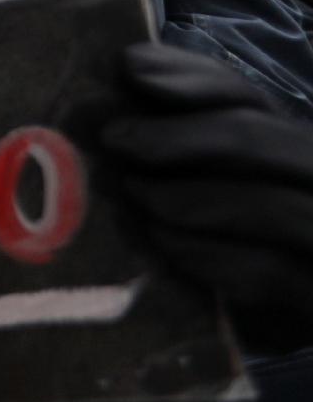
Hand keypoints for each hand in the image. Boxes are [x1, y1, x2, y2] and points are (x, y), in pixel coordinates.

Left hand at [101, 43, 312, 354]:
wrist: (284, 333)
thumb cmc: (226, 248)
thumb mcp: (205, 185)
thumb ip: (180, 140)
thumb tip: (123, 82)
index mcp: (287, 146)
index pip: (242, 95)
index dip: (188, 78)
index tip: (127, 68)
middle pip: (257, 138)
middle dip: (181, 136)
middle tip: (113, 138)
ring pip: (270, 204)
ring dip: (192, 198)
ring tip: (135, 197)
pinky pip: (269, 270)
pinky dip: (209, 256)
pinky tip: (164, 246)